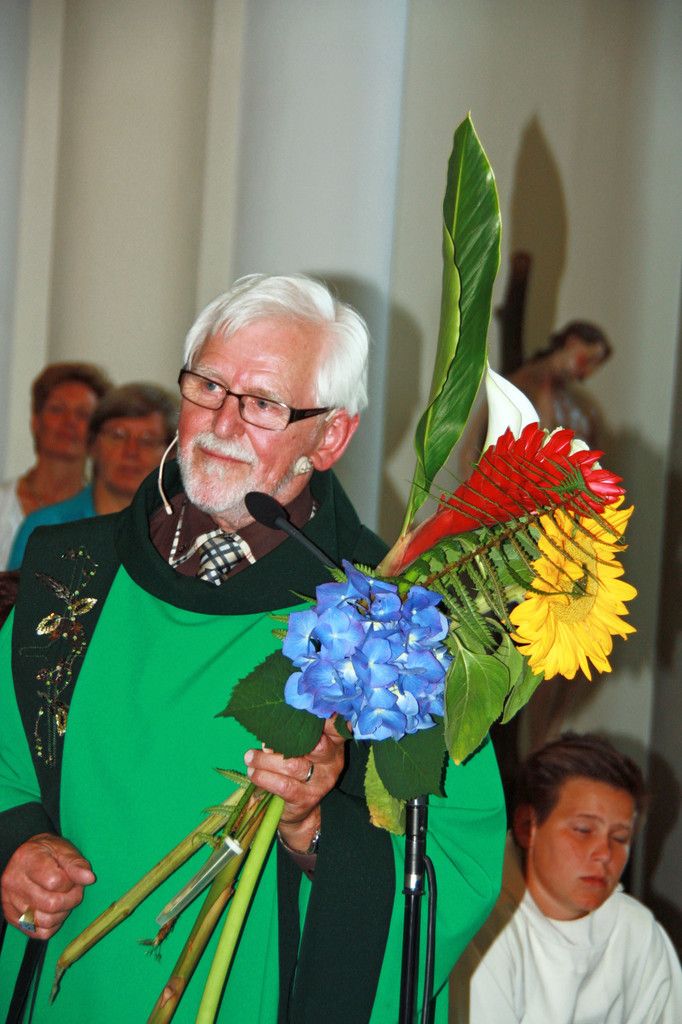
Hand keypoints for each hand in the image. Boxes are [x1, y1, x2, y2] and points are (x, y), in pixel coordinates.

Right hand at [1, 833, 95, 939]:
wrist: (26, 859)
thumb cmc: (47, 853)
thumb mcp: (64, 850)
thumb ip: (77, 864)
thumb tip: (89, 878)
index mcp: (27, 860)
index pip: (55, 882)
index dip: (71, 882)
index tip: (74, 877)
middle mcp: (14, 882)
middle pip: (51, 905)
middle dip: (70, 900)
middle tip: (74, 891)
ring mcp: (10, 902)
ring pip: (45, 922)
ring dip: (62, 914)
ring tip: (63, 899)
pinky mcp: (12, 918)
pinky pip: (38, 932)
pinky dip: (52, 925)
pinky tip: (54, 911)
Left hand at [244, 717, 345, 852]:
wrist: (302, 811)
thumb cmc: (299, 769)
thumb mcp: (302, 750)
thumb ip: (292, 737)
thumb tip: (271, 732)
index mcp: (334, 744)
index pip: (336, 728)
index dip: (324, 718)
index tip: (304, 707)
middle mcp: (331, 762)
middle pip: (319, 746)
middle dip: (294, 739)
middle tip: (269, 736)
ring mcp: (320, 782)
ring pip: (293, 765)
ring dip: (266, 760)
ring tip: (249, 757)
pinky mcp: (305, 798)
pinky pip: (282, 785)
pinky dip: (264, 777)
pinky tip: (253, 772)